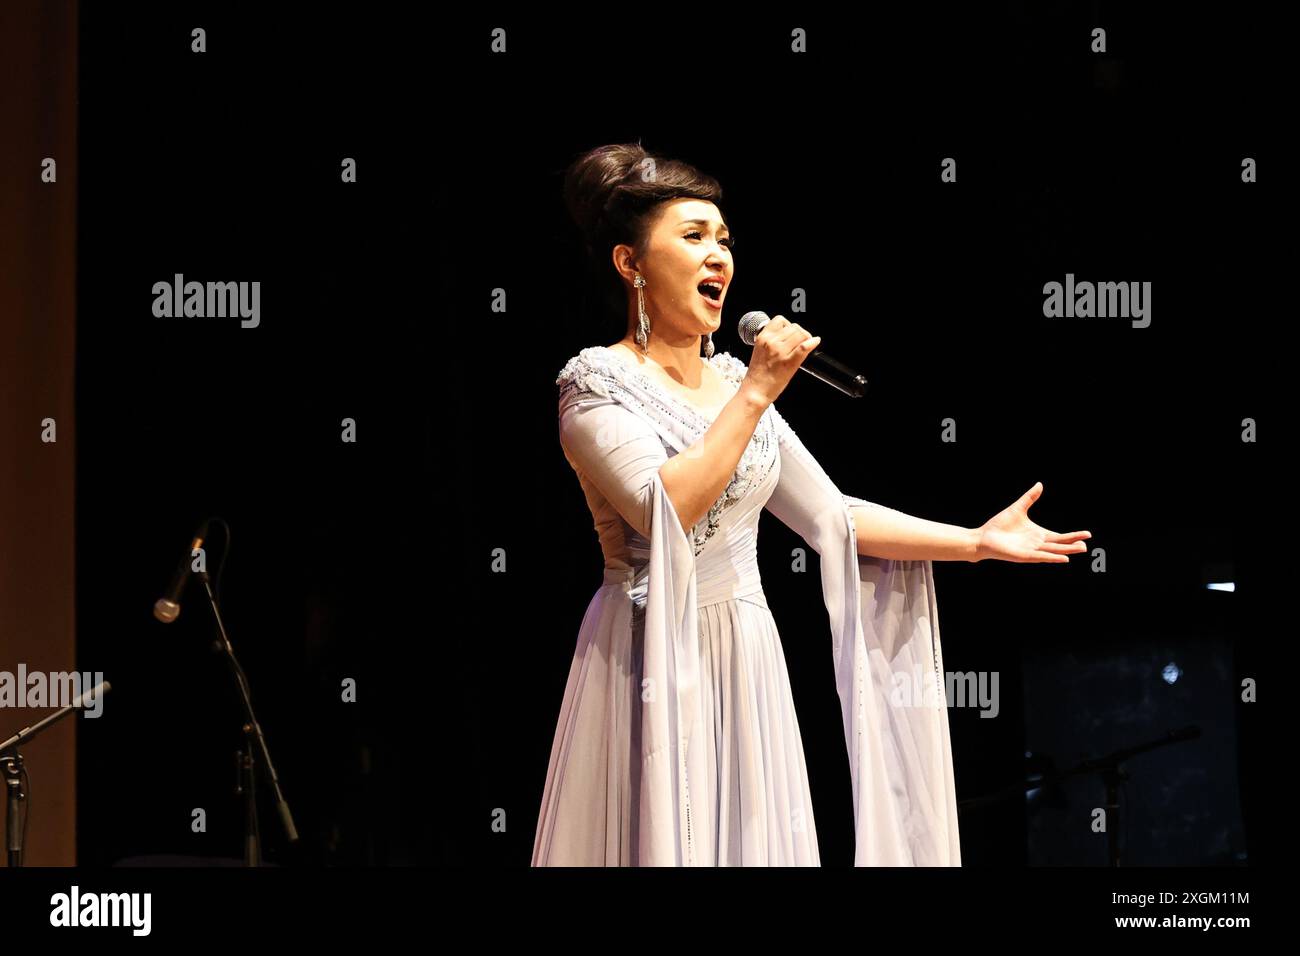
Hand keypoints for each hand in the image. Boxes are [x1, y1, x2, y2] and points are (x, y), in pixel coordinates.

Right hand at [739, 316, 820, 406]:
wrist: (755, 390)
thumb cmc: (757, 374)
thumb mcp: (760, 350)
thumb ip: (771, 340)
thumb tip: (788, 334)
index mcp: (763, 338)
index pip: (780, 320)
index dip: (788, 325)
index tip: (790, 333)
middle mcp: (771, 342)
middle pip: (793, 327)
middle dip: (799, 333)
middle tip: (799, 342)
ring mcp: (780, 352)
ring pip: (800, 334)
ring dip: (805, 338)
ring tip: (803, 346)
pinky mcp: (789, 362)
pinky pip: (803, 347)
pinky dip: (812, 343)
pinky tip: (815, 342)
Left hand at [974, 482, 1090, 563]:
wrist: (983, 536)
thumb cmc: (999, 525)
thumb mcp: (1018, 508)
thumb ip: (1030, 498)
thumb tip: (1040, 484)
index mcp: (1038, 535)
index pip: (1060, 536)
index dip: (1073, 536)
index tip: (1088, 534)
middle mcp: (1037, 544)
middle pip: (1059, 545)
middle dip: (1073, 544)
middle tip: (1087, 544)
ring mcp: (1031, 551)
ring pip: (1053, 551)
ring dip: (1066, 551)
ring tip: (1081, 549)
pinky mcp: (1023, 556)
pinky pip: (1040, 557)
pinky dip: (1052, 557)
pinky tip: (1063, 559)